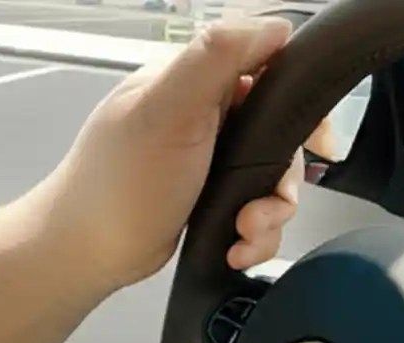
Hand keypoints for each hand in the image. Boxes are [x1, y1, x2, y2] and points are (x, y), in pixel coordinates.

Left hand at [28, 17, 300, 288]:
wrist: (87, 253)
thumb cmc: (118, 183)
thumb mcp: (167, 110)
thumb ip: (216, 59)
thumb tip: (273, 27)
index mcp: (192, 82)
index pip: (266, 69)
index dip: (298, 103)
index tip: (316, 139)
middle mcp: (203, 116)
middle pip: (279, 136)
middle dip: (281, 180)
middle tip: (265, 206)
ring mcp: (208, 160)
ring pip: (271, 181)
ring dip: (269, 215)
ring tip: (244, 233)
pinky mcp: (210, 199)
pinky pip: (256, 213)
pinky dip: (254, 237)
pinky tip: (235, 247)